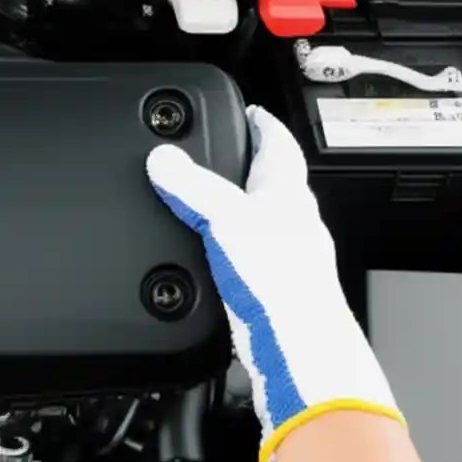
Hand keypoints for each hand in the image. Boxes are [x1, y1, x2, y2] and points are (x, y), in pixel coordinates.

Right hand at [146, 106, 400, 461]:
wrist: (299, 350)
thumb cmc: (281, 285)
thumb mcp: (225, 219)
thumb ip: (191, 186)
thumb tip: (162, 158)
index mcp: (289, 193)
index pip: (279, 143)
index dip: (262, 124)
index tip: (249, 111)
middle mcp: (294, 222)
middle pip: (275, 181)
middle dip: (251, 165)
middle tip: (228, 152)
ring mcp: (286, 257)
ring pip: (263, 220)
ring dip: (241, 207)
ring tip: (213, 200)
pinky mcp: (272, 289)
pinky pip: (249, 256)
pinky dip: (231, 247)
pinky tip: (213, 258)